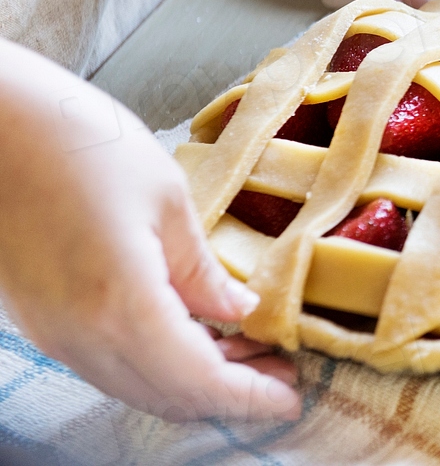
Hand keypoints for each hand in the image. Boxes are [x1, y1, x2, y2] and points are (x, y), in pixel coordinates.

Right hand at [0, 41, 300, 420]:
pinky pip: (108, 364)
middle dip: (231, 394)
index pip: (199, 380)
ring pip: (136, 386)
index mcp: (124, 303)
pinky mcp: (41, 319)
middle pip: (168, 395)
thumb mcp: (167, 200)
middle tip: (282, 372)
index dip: (250, 396)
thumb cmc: (82, 143)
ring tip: (248, 350)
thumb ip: (202, 270)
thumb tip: (240, 312)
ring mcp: (55, 332)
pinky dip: (158, 363)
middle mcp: (83, 334)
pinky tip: (194, 333)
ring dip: (194, 380)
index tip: (293, 399)